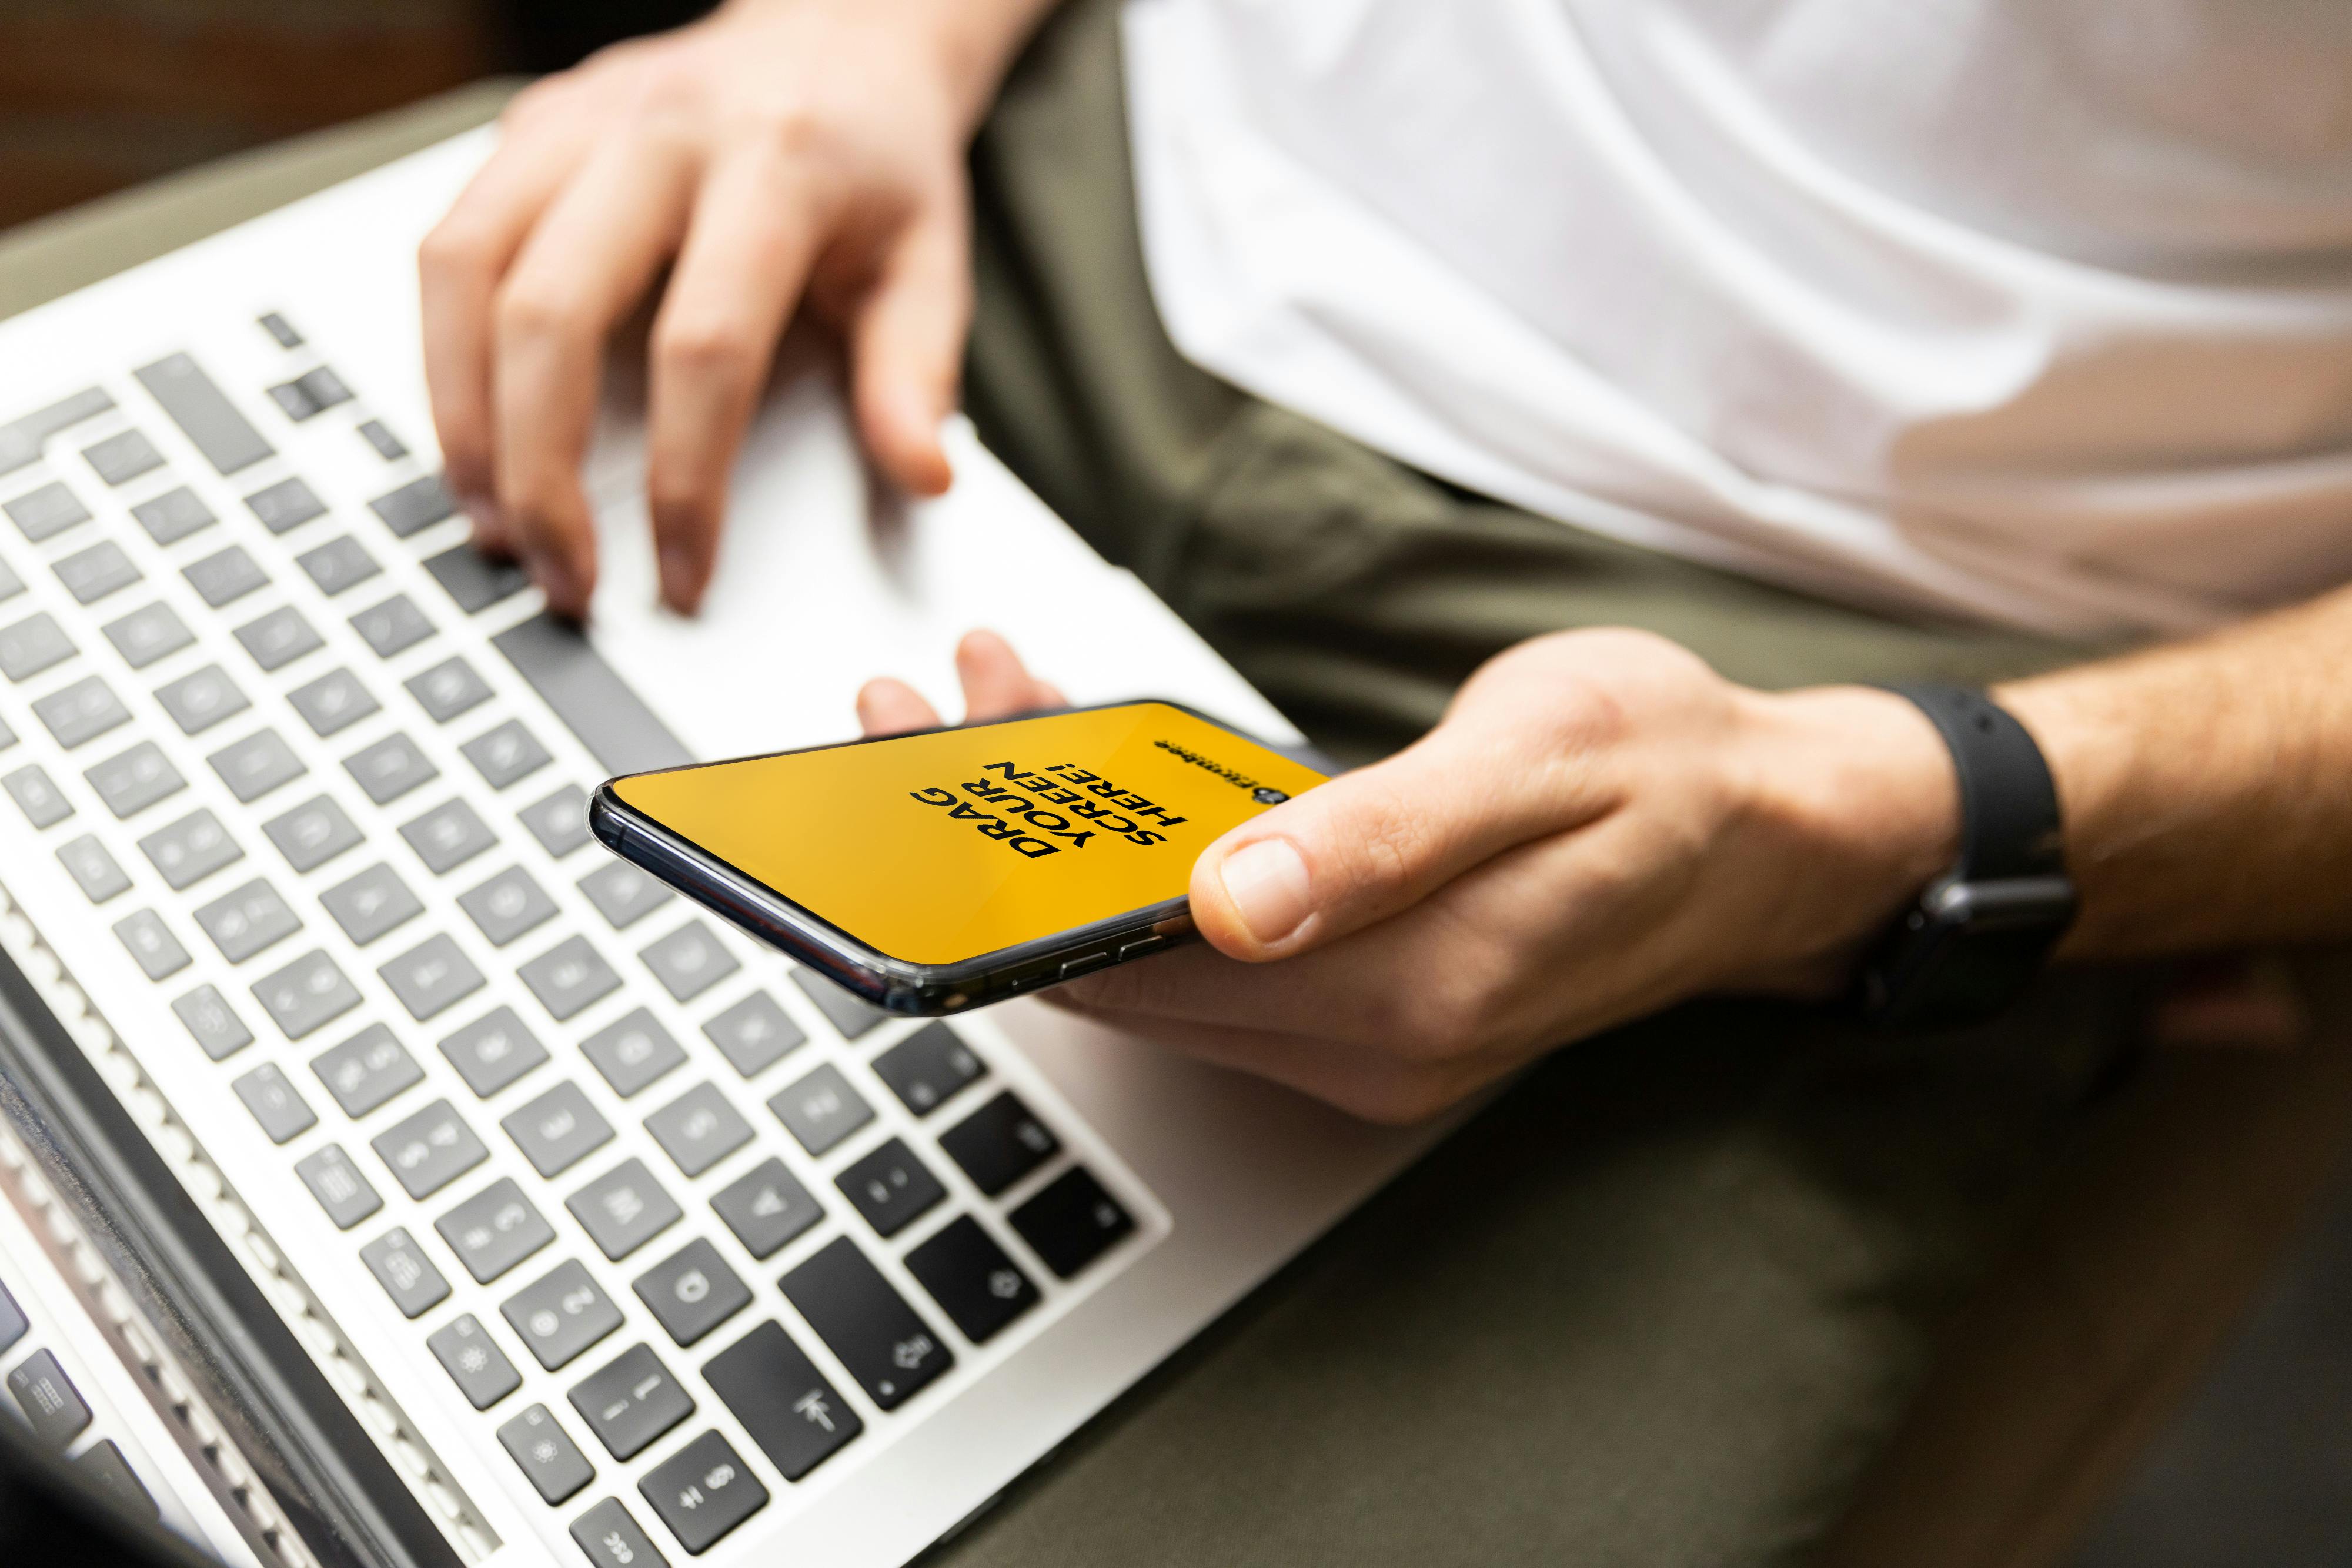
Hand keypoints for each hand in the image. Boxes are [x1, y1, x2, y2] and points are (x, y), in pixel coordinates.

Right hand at [420, 0, 1054, 617]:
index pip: (706, 344)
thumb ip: (916, 371)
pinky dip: (442, 354)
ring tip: (495, 524)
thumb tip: (921, 478)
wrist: (835, 36)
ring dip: (463, 417)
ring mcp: (576, 121)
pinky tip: (475, 437)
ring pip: (463, 271)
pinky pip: (447, 245)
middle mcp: (658, 130)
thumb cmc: (879, 165)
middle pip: (550, 310)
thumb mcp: (932, 259)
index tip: (685, 575)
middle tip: (563, 576)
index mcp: (776, 164)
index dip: (684, 476)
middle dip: (541, 468)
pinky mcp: (526, 129)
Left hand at [859, 628, 1963, 1123]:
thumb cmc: (1669, 770)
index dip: (1001, 887)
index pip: (1133, 972)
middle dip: (998, 848)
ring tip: (994, 706)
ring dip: (1058, 845)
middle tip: (921, 713)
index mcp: (1395, 994)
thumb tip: (1227, 902)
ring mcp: (1367, 1032)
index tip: (920, 771)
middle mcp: (1365, 1042)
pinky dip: (1136, 859)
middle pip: (1119, 967)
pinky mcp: (1372, 997)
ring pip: (1157, 954)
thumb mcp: (1534, 765)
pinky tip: (1102, 771)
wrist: (1777, 827)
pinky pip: (1216, 944)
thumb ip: (1378, 840)